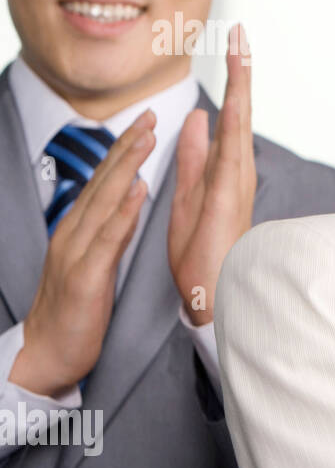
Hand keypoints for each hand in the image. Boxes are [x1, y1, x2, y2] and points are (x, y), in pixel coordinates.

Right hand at [12, 111, 156, 395]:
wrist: (49, 354)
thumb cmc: (78, 311)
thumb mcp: (98, 262)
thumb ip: (113, 230)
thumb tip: (132, 199)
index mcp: (79, 229)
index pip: (104, 181)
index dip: (125, 150)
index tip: (147, 122)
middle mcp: (74, 232)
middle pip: (104, 181)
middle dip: (128, 145)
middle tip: (152, 113)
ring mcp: (76, 252)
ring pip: (105, 200)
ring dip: (127, 166)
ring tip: (149, 137)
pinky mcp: (85, 275)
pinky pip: (108, 237)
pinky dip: (125, 210)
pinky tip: (140, 189)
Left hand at [168, 25, 256, 325]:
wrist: (209, 290)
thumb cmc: (201, 250)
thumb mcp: (187, 192)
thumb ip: (193, 155)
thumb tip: (196, 119)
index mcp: (226, 168)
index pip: (229, 116)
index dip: (230, 80)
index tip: (231, 47)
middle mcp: (237, 169)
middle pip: (241, 110)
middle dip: (241, 71)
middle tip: (241, 32)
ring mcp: (236, 180)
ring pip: (240, 122)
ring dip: (241, 86)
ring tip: (242, 50)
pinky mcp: (229, 195)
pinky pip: (232, 152)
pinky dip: (235, 123)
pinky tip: (233, 99)